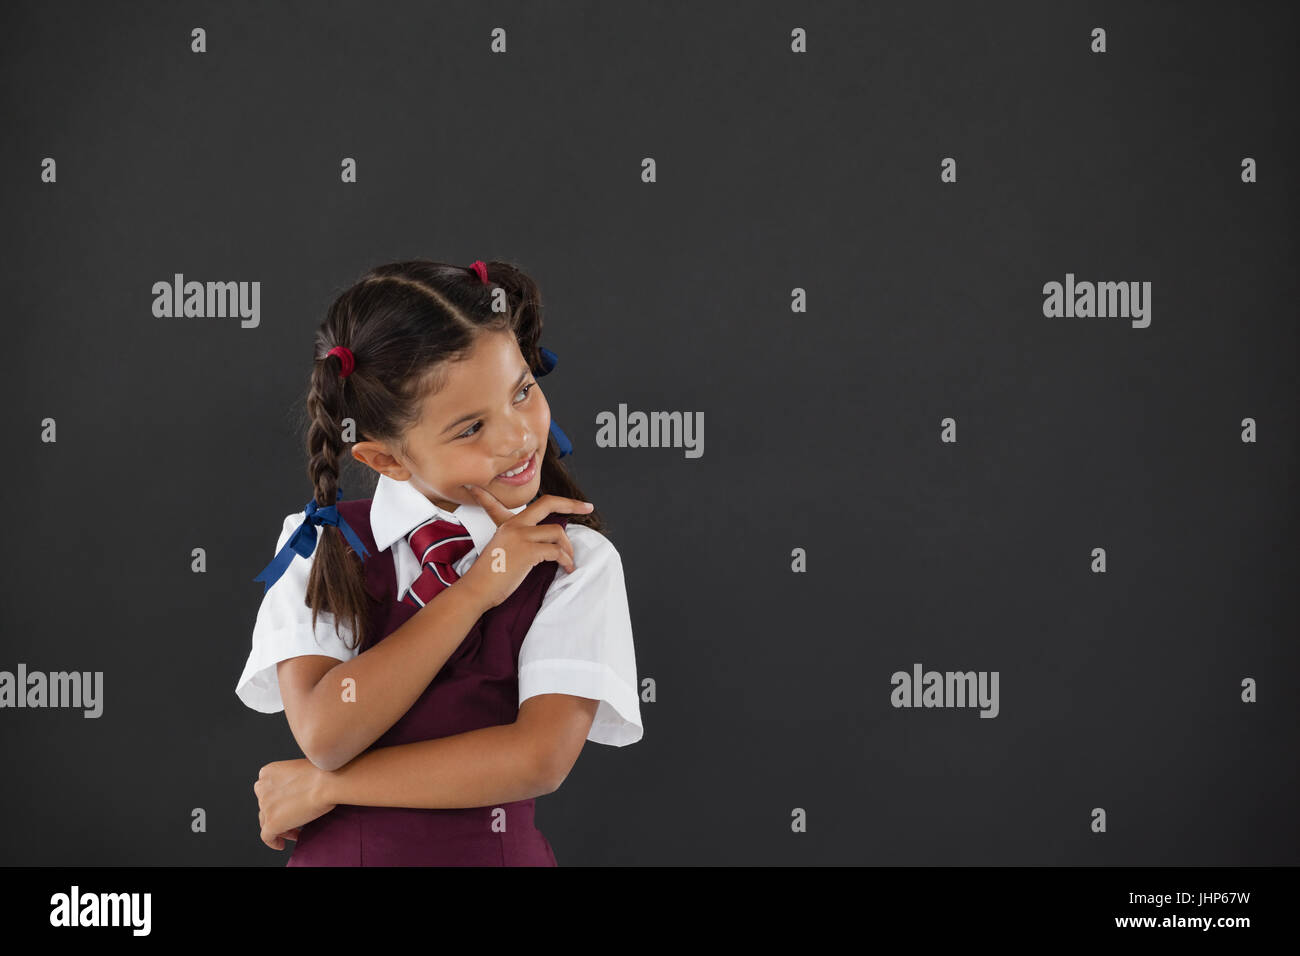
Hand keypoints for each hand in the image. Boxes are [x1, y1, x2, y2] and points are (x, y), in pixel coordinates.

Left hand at [254, 757, 335, 850]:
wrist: (329, 781)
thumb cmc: (324, 772)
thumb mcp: (301, 768)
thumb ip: (292, 778)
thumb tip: (299, 791)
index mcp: (268, 772)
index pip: (266, 790)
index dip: (277, 800)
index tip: (289, 805)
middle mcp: (262, 788)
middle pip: (265, 806)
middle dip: (278, 813)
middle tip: (293, 819)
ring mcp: (265, 806)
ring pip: (266, 822)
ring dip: (279, 827)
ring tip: (293, 832)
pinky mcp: (272, 822)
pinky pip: (267, 837)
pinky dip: (273, 842)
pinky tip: (282, 845)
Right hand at [456, 484, 593, 609]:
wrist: (475, 590)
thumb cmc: (490, 577)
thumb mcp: (502, 549)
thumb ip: (520, 541)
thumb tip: (548, 544)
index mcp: (508, 524)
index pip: (532, 503)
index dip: (555, 499)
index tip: (570, 499)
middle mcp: (514, 525)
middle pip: (548, 503)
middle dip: (571, 504)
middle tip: (587, 508)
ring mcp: (520, 536)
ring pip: (557, 532)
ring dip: (568, 547)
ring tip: (568, 561)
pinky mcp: (527, 552)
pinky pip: (556, 552)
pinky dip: (565, 560)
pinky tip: (566, 568)